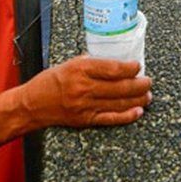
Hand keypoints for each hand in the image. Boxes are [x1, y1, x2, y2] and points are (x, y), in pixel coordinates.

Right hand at [15, 55, 151, 128]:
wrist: (31, 105)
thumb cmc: (49, 82)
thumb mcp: (68, 64)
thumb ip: (90, 62)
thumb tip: (113, 62)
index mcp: (79, 69)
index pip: (112, 69)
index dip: (130, 68)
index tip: (138, 66)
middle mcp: (83, 87)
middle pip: (119, 87)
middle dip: (139, 84)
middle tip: (149, 81)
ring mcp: (84, 106)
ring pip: (118, 103)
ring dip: (137, 99)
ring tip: (148, 95)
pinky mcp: (85, 120)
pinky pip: (110, 119)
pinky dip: (126, 116)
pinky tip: (137, 111)